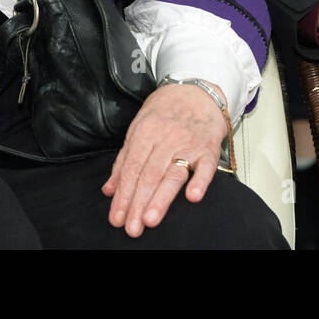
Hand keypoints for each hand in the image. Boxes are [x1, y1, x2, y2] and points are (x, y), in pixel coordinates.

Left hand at [103, 82, 227, 236]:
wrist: (196, 90)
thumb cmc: (165, 111)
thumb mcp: (138, 127)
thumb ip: (123, 160)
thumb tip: (109, 190)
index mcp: (145, 133)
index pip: (131, 169)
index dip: (123, 196)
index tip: (116, 217)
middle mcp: (166, 138)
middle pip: (149, 175)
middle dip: (138, 203)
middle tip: (132, 227)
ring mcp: (189, 144)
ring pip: (173, 174)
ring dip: (161, 198)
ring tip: (150, 219)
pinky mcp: (209, 148)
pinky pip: (206, 167)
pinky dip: (200, 181)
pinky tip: (192, 197)